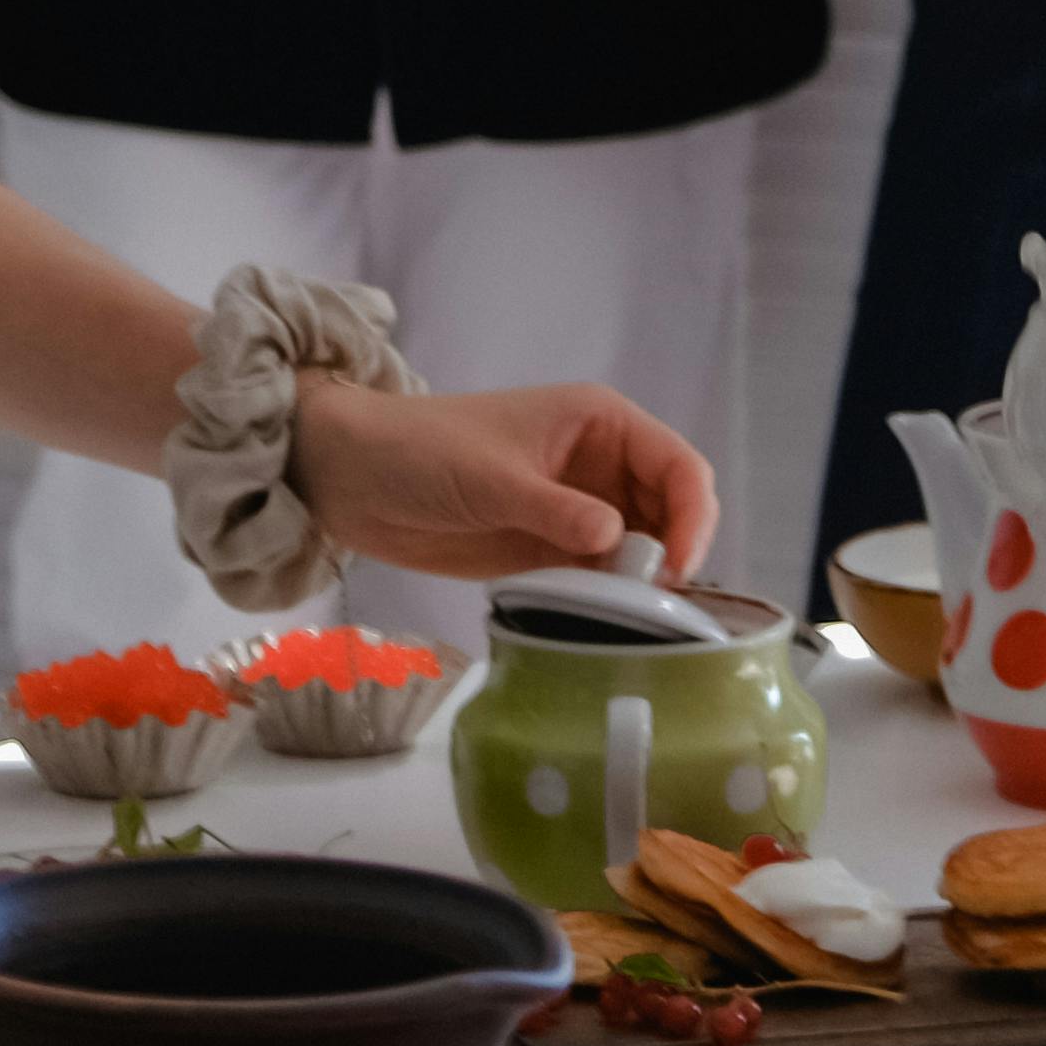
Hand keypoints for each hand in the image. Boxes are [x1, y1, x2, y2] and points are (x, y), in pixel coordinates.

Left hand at [288, 377, 724, 584]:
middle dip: (672, 554)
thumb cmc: (421, 451)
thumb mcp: (491, 479)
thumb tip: (617, 539)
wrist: (352, 477)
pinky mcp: (550, 548)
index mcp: (600, 422)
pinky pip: (600, 576)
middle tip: (654, 604)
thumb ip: (556, 511)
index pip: (678, 465)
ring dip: (642, 584)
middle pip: (670, 511)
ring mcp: (577, 508)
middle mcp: (600, 464)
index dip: (692, 514)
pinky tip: (600, 623)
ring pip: (640, 549)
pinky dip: (608, 599)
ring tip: (628, 621)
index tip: (676, 567)